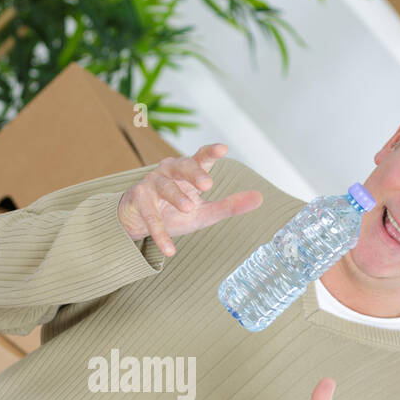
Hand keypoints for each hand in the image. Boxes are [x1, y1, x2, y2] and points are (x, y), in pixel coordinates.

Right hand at [117, 142, 262, 255]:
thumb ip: (230, 205)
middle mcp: (169, 172)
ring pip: (164, 187)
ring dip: (176, 197)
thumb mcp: (205, 211)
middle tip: (208, 184)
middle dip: (195, 173)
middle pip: (183, 166)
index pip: (200, 158)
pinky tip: (170, 250)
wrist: (139, 222)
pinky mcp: (138, 201)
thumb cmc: (175, 212)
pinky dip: (159, 233)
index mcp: (188, 171)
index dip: (210, 152)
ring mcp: (151, 184)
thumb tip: (260, 198)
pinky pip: (150, 217)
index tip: (222, 149)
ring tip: (189, 209)